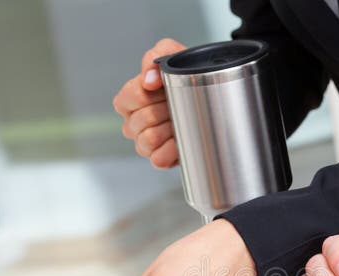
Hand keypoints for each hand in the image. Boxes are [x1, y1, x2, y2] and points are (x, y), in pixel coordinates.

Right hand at [113, 38, 185, 168]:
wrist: (210, 98)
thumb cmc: (186, 77)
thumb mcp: (171, 54)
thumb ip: (154, 58)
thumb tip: (149, 79)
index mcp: (128, 99)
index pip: (130, 97)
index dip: (151, 93)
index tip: (165, 88)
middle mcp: (132, 122)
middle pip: (142, 119)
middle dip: (166, 110)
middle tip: (180, 105)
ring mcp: (143, 143)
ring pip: (149, 139)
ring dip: (171, 128)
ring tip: (183, 120)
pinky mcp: (158, 159)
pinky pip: (158, 159)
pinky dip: (173, 149)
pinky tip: (182, 139)